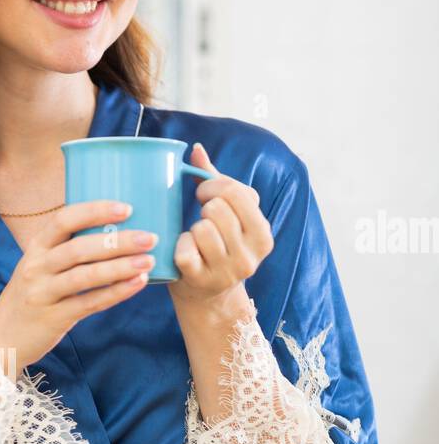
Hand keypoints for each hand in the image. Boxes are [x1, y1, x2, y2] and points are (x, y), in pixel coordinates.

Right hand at [0, 199, 156, 376]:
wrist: (1, 339)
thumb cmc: (31, 297)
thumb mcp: (39, 267)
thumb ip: (66, 250)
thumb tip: (115, 232)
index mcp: (35, 247)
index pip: (64, 219)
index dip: (95, 211)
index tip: (127, 209)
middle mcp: (36, 267)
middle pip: (79, 248)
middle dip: (117, 241)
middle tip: (150, 237)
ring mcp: (42, 293)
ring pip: (85, 276)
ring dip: (120, 267)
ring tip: (148, 261)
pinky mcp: (53, 318)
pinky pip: (89, 303)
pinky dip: (115, 292)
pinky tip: (137, 284)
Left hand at [169, 143, 273, 311]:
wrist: (206, 295)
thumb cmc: (216, 244)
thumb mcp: (227, 214)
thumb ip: (213, 179)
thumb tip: (196, 148)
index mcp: (263, 234)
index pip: (237, 193)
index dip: (212, 186)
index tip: (204, 193)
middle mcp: (250, 255)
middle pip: (217, 209)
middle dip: (203, 208)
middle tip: (201, 217)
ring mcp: (227, 272)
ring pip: (202, 229)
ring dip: (192, 229)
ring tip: (196, 238)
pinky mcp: (202, 282)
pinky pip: (185, 252)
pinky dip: (180, 247)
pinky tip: (185, 252)